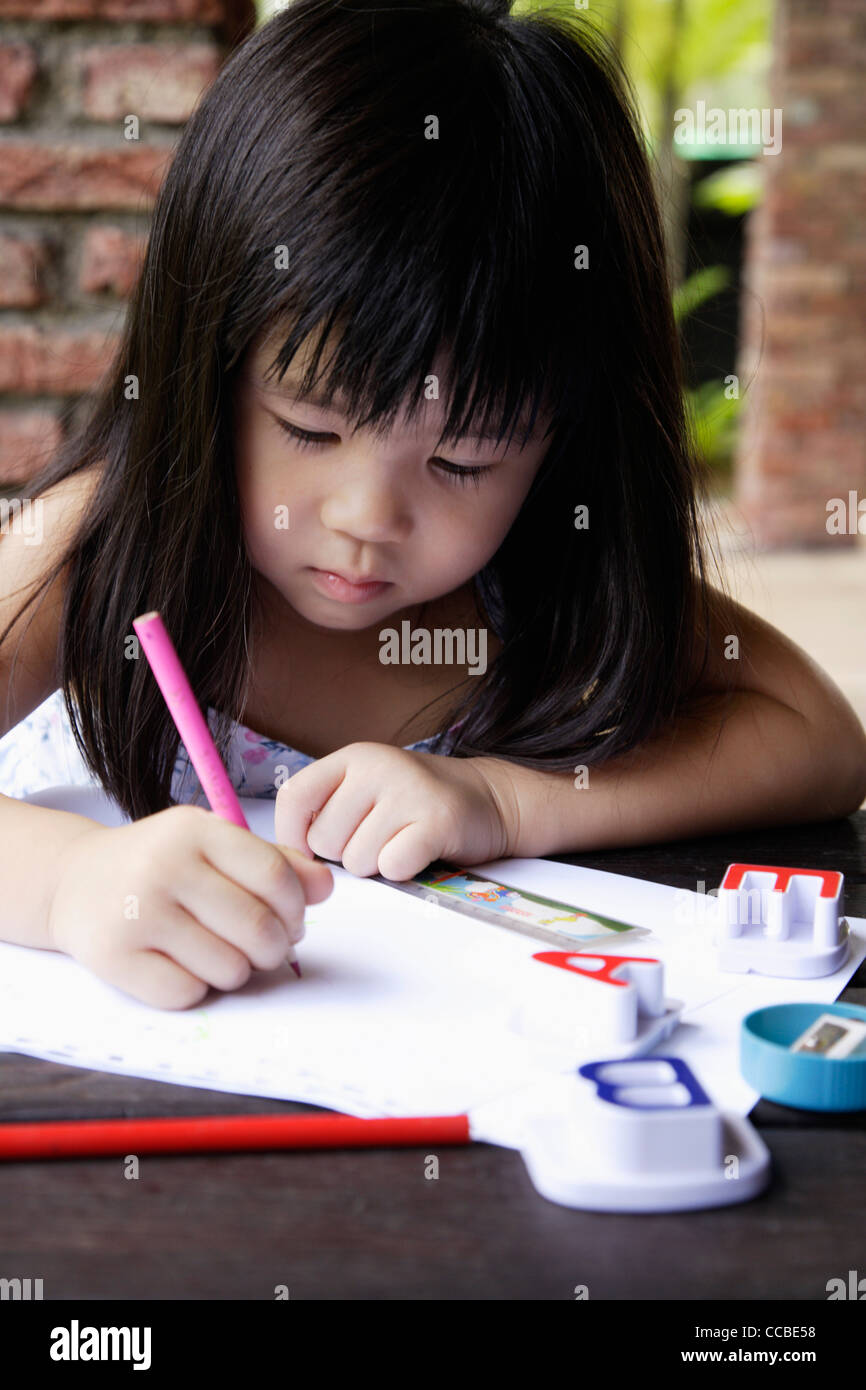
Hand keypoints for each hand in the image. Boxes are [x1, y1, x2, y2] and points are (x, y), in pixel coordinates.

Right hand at [47, 805, 332, 1008]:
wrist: (73, 881)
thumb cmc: (159, 863)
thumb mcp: (212, 845)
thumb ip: (274, 862)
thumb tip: (326, 887)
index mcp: (195, 830)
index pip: (275, 876)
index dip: (296, 909)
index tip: (292, 920)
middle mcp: (163, 866)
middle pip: (258, 928)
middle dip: (274, 948)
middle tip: (264, 947)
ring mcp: (136, 913)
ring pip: (229, 968)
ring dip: (237, 971)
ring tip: (219, 953)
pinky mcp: (113, 957)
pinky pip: (188, 993)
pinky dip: (196, 988)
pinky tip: (180, 964)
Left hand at [274, 742, 517, 879]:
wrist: (491, 800)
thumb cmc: (417, 805)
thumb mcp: (367, 788)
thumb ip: (327, 808)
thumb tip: (285, 854)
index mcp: (353, 757)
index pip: (293, 797)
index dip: (291, 834)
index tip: (309, 850)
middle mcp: (377, 767)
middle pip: (323, 840)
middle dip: (345, 854)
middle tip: (378, 839)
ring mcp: (408, 791)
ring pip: (356, 861)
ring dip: (376, 865)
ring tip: (401, 842)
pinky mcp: (436, 821)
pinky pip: (391, 868)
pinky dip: (402, 871)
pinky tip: (419, 853)